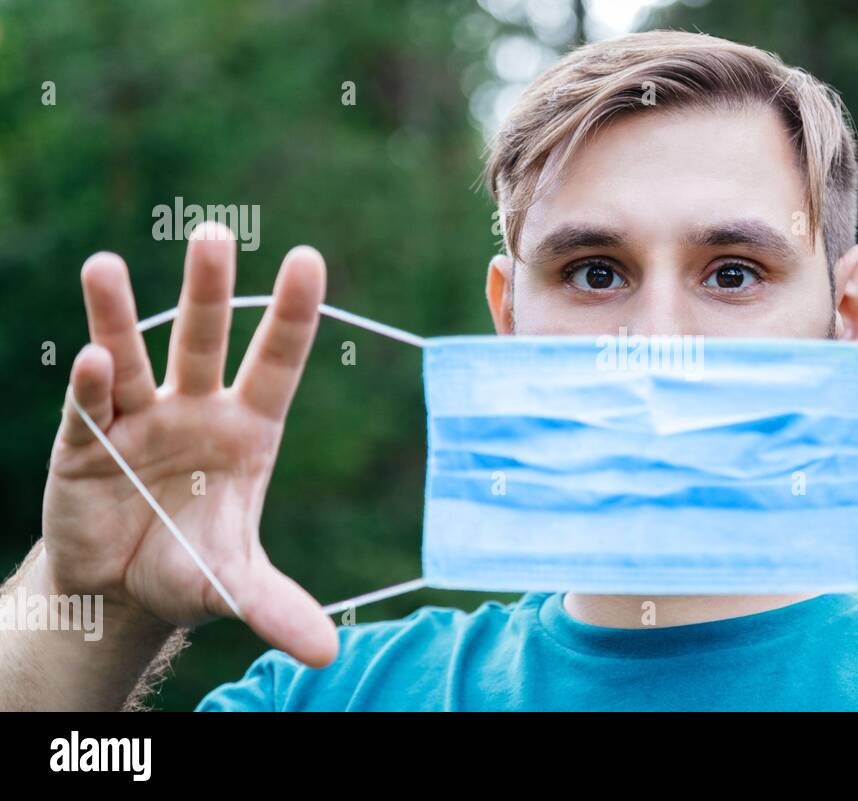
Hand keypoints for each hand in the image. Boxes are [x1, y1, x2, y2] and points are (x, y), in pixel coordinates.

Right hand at [41, 222, 337, 666]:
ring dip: (118, 314)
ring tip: (105, 264)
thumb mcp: (234, 585)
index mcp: (247, 430)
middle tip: (214, 235)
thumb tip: (327, 653)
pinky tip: (90, 360)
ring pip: (132, 357)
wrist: (121, 591)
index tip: (309, 258)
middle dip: (208, 291)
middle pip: (203, 340)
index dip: (292, 314)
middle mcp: (194, 411)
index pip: (276, 362)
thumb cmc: (190, 567)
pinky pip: (88, 409)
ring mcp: (137, 420)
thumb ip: (275, 607)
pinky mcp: (86, 444)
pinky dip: (88, 387)